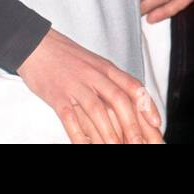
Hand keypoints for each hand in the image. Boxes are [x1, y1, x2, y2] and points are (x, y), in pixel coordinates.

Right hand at [16, 28, 163, 143]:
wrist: (36, 45)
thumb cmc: (67, 58)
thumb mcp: (94, 65)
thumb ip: (111, 83)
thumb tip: (129, 106)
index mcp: (106, 68)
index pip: (133, 87)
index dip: (147, 106)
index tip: (157, 125)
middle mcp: (94, 76)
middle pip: (119, 101)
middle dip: (132, 126)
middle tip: (140, 145)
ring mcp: (75, 85)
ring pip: (97, 111)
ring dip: (109, 134)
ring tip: (117, 149)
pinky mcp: (57, 95)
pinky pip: (70, 118)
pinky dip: (79, 135)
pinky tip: (85, 146)